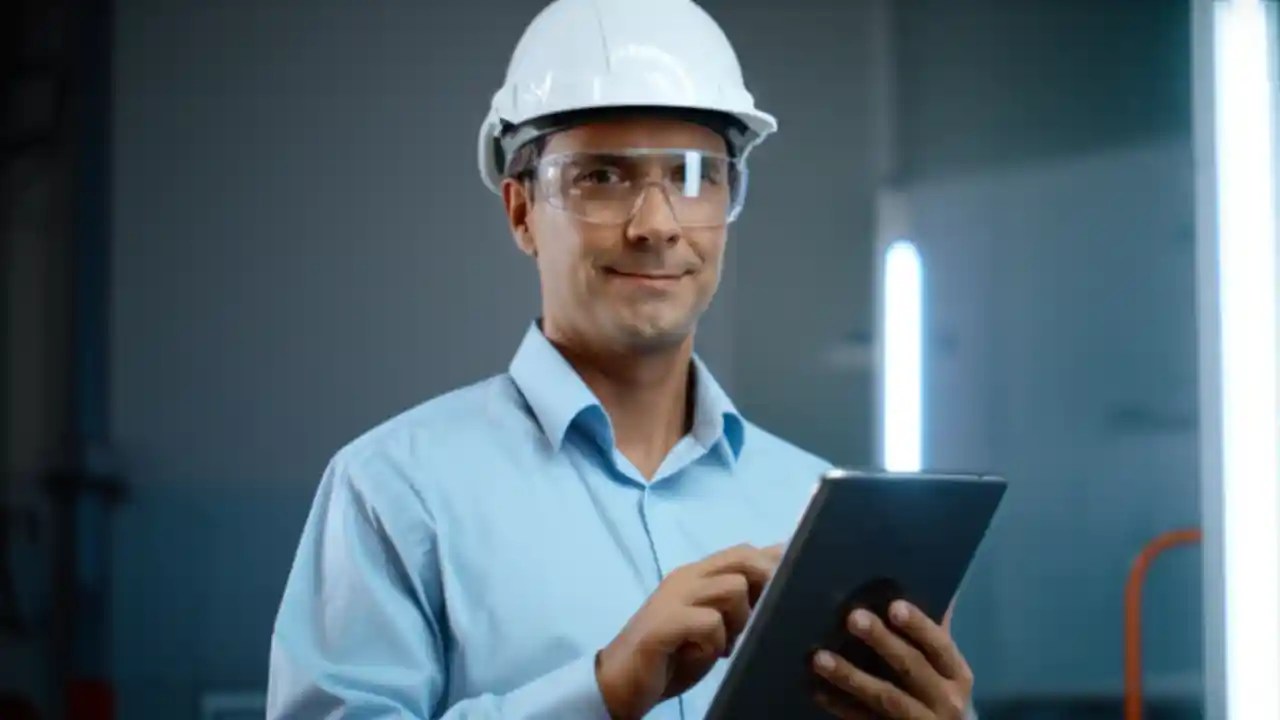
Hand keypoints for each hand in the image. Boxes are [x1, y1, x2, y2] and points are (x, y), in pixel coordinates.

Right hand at [595, 543, 783, 719]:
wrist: (622, 680)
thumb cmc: (673, 654)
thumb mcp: (713, 625)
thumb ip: (738, 603)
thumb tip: (777, 579)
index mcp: (697, 574)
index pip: (744, 551)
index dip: (772, 565)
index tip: (787, 589)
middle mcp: (686, 577)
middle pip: (744, 559)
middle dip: (763, 588)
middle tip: (754, 623)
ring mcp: (673, 598)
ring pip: (733, 589)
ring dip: (738, 621)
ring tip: (723, 645)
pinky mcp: (664, 624)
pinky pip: (710, 623)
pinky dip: (714, 644)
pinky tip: (700, 655)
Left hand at [810, 601, 972, 719]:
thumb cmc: (939, 690)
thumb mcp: (944, 665)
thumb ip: (934, 632)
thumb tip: (930, 582)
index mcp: (956, 673)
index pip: (939, 645)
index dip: (918, 626)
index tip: (894, 606)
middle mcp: (945, 700)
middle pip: (911, 668)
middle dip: (882, 642)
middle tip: (852, 618)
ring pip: (885, 698)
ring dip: (851, 677)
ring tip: (820, 658)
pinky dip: (840, 706)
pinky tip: (817, 690)